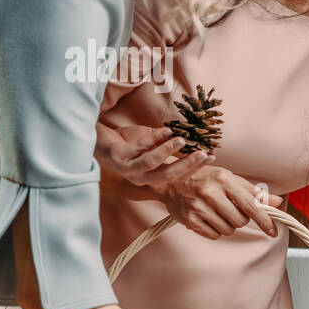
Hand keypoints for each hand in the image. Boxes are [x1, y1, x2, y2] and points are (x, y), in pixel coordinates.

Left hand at [95, 123, 210, 191]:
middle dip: (187, 164)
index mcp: (151, 176)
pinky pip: (139, 149)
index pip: (177, 175)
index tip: (212, 156)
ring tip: (182, 140)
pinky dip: (153, 139)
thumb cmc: (126, 142)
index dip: (195, 167)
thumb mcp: (152, 143)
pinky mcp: (118, 157)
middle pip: (168, 175)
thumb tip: (190, 138)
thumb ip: (168, 144)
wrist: (97, 137)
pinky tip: (166, 130)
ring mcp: (128, 169)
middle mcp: (140, 178)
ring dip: (168, 152)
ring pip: (152, 164)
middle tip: (203, 154)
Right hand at [160, 165, 284, 239]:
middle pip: (241, 221)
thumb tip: (277, 202)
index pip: (252, 204)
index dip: (265, 220)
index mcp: (224, 179)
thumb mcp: (229, 178)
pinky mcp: (189, 220)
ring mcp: (198, 207)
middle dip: (241, 219)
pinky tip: (208, 218)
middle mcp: (211, 192)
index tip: (273, 231)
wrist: (170, 182)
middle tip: (231, 209)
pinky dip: (216, 230)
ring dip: (228, 225)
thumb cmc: (205, 178)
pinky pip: (214, 235)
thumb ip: (253, 191)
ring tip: (218, 212)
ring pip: (228, 230)